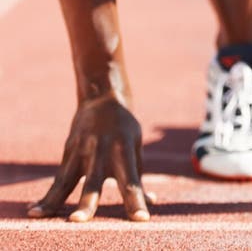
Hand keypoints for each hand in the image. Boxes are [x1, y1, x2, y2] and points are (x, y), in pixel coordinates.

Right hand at [27, 95, 154, 221]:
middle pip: (93, 180)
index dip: (136, 201)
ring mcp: (82, 150)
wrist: (103, 98)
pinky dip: (47, 196)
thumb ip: (137, 176)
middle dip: (86, 201)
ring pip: (68, 179)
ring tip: (39, 216)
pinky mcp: (69, 150)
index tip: (142, 219)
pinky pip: (57, 178)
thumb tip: (151, 203)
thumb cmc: (124, 129)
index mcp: (125, 151)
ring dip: (54, 200)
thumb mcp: (135, 147)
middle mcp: (102, 150)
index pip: (132, 181)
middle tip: (78, 221)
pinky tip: (34, 211)